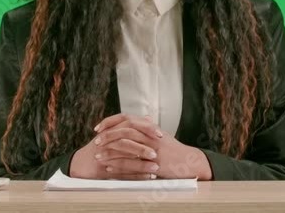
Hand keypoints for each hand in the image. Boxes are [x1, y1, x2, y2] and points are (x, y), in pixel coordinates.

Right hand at [69, 113, 161, 179]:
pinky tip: (146, 177)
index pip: (130, 125)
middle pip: (126, 142)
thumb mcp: (114, 134)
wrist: (81, 164)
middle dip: (143, 148)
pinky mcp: (102, 170)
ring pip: (124, 160)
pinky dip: (135, 176)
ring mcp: (104, 156)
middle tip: (157, 153)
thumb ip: (132, 126)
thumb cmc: (100, 148)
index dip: (145, 129)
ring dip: (141, 165)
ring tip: (155, 168)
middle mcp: (107, 142)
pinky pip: (121, 174)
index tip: (160, 134)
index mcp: (112, 131)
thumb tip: (149, 117)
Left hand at [95, 113, 211, 179]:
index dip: (110, 121)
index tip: (98, 127)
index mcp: (149, 126)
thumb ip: (148, 127)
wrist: (188, 162)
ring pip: (126, 146)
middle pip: (124, 129)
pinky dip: (118, 164)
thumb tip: (142, 119)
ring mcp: (152, 147)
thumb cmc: (173, 150)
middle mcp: (149, 134)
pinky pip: (132, 162)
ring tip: (98, 156)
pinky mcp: (153, 162)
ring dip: (109, 151)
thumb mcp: (159, 135)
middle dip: (107, 135)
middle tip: (96, 141)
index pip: (126, 117)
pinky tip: (109, 167)